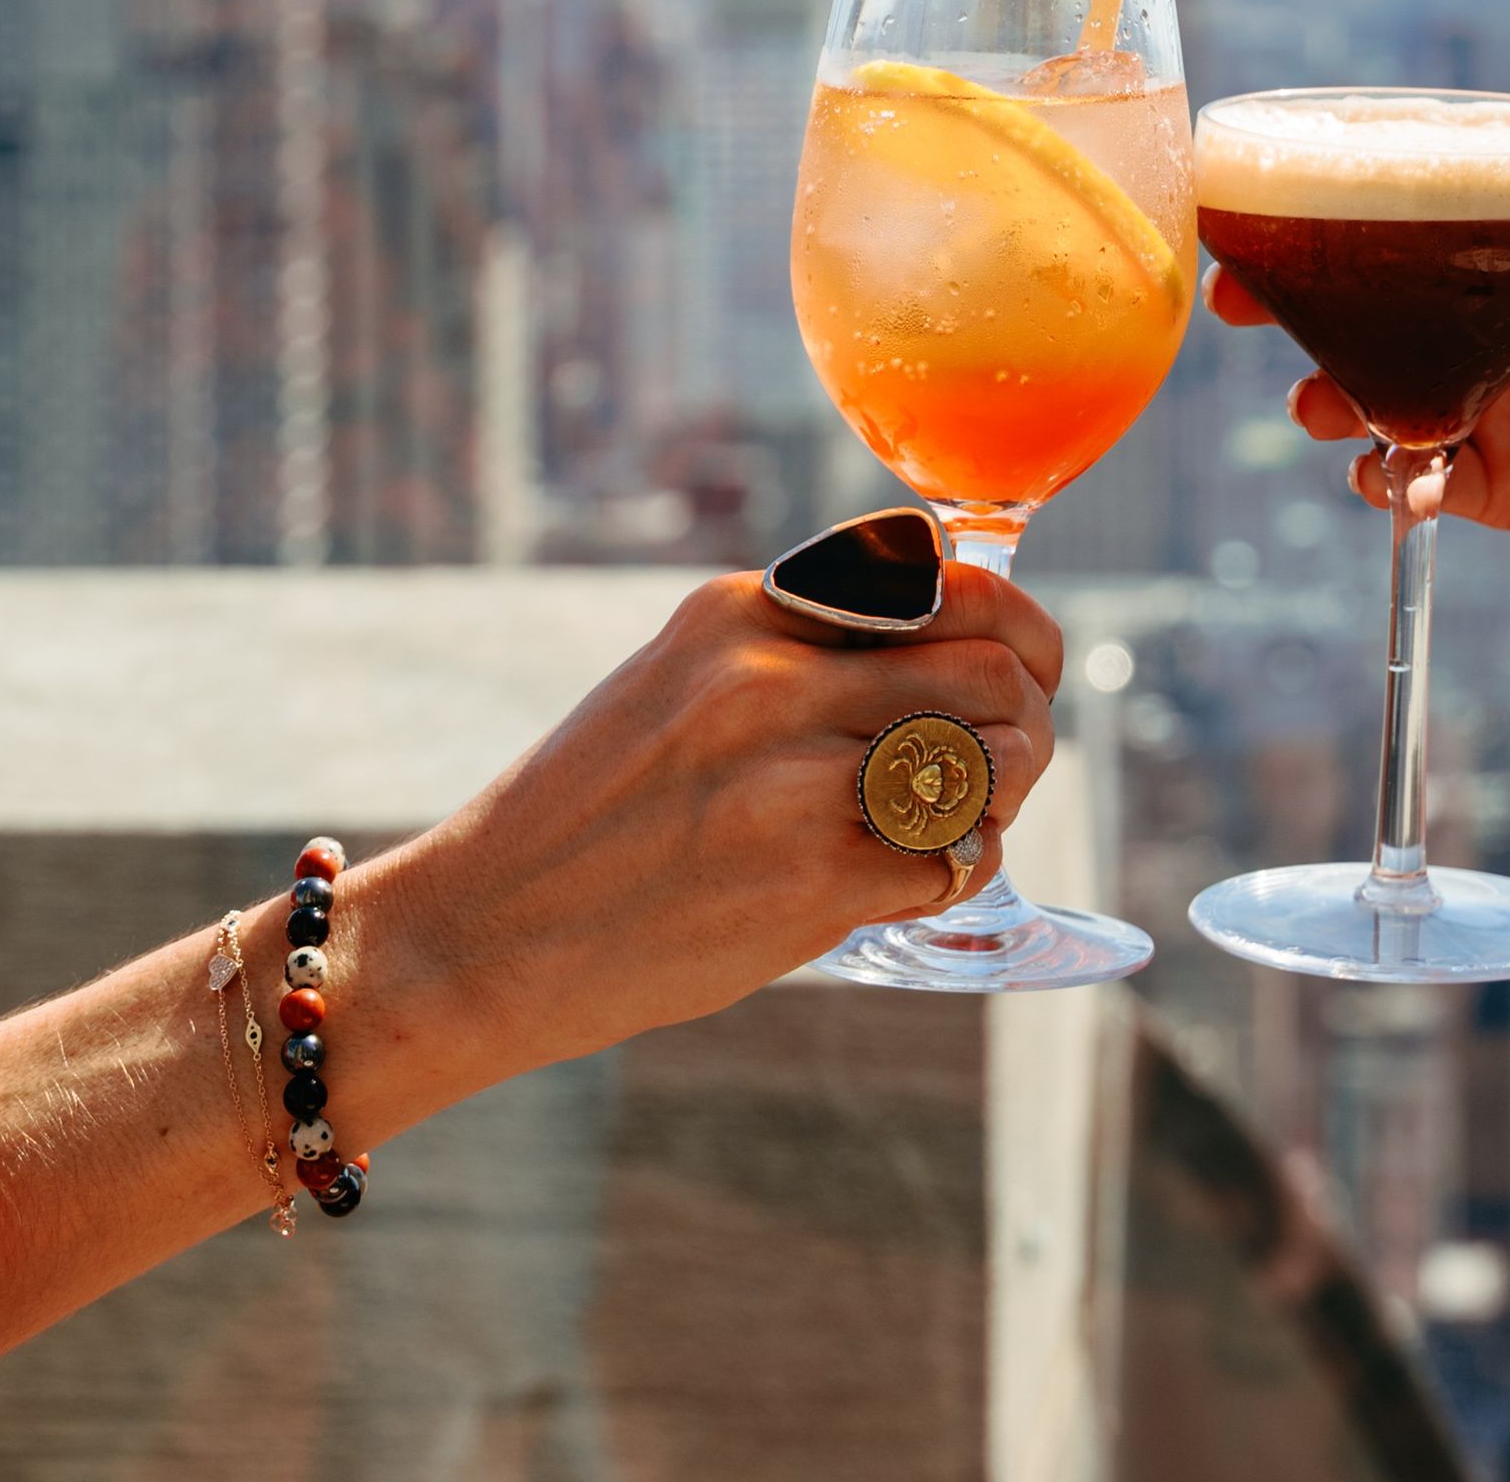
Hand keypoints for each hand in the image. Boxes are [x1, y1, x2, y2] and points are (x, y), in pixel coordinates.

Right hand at [395, 564, 1062, 1067]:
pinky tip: (915, 874)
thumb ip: (802, 648)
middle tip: (1015, 748)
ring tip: (969, 812)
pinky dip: (958, 867)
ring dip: (1006, 789)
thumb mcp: (682, 677)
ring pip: (992, 758)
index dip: (1007, 619)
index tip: (1015, 654)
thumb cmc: (591, 811)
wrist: (481, 933)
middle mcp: (772, 680)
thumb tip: (956, 641)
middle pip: (989, 663)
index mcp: (743, 610)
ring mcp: (793, 782)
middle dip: (1028, 706)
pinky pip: (954, 858)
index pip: (938, 576)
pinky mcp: (811, 884)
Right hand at [1207, 192, 1509, 605]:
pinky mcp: (1504, 481)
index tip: (1269, 196)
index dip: (1337, 203)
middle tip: (1235, 301)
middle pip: (1360, 301)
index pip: (1419, 212)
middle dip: (1284, 300)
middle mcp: (1488, 322)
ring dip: (1331, 399)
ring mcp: (1489, 402)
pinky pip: (1424, 483)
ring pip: (1372, 395)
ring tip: (1328, 410)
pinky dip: (1398, 488)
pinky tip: (1406, 490)